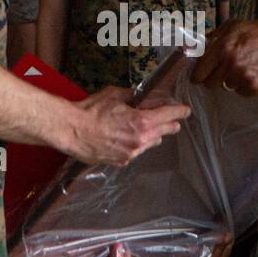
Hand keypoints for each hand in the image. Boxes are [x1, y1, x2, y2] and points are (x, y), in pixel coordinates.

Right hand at [69, 87, 189, 165]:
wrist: (71, 130)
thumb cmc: (91, 111)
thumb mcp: (115, 95)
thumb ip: (132, 96)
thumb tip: (139, 96)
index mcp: (142, 121)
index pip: (170, 115)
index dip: (180, 111)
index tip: (185, 110)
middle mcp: (141, 140)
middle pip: (166, 132)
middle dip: (170, 124)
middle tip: (170, 119)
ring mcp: (132, 153)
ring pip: (151, 143)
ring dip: (152, 134)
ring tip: (143, 127)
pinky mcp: (122, 161)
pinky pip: (136, 151)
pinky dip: (135, 144)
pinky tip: (124, 138)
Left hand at [191, 20, 257, 95]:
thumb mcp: (236, 26)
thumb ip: (213, 36)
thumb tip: (192, 46)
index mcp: (223, 47)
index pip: (200, 71)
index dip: (198, 74)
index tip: (199, 75)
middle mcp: (231, 63)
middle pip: (210, 83)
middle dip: (214, 78)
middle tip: (226, 70)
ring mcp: (243, 77)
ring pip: (226, 87)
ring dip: (232, 81)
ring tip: (245, 68)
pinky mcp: (255, 87)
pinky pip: (241, 92)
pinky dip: (246, 87)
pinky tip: (255, 74)